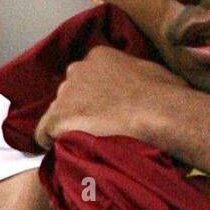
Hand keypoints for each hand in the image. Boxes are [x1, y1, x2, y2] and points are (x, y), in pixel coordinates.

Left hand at [35, 48, 185, 147]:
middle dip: (81, 111)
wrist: (160, 112)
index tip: (106, 113)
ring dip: (70, 128)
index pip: (86, 77)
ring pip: (58, 114)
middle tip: (100, 131)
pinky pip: (43, 134)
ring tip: (89, 145)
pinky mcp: (58, 117)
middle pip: (69, 94)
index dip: (94, 97)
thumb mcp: (157, 75)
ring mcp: (66, 93)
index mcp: (99, 56)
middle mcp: (77, 70)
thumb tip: (153, 88)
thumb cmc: (167, 95)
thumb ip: (142, 78)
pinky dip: (51, 143)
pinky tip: (64, 153)